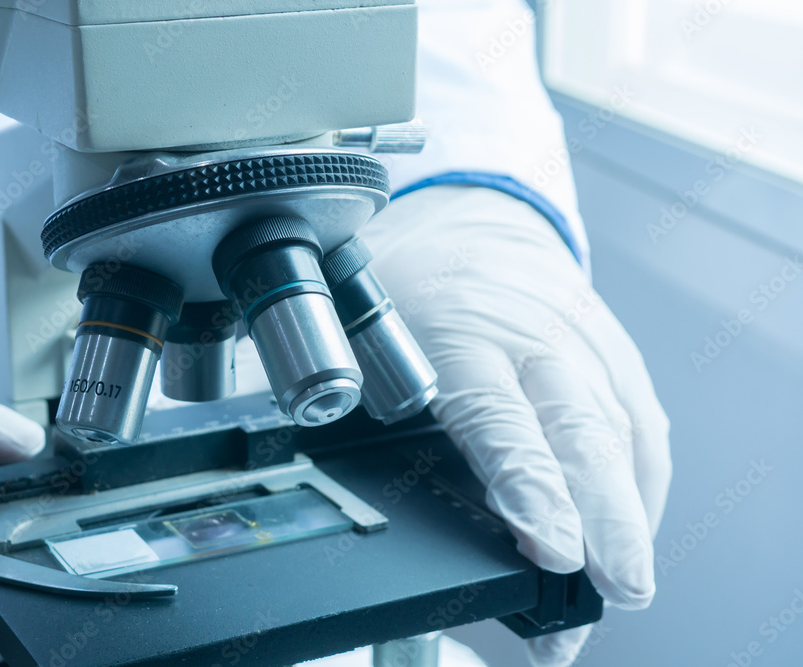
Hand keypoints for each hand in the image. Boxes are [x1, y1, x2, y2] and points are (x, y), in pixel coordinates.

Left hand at [362, 186, 671, 665]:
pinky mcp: (609, 343)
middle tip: (618, 583)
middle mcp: (529, 330)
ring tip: (630, 576)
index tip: (552, 546)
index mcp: (456, 325)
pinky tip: (638, 519)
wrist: (465, 219)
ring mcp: (578, 333)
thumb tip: (355, 482)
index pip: (498, 415)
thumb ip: (364, 397)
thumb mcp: (360, 329)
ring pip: (618, 425)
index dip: (530, 484)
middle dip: (603, 514)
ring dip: (629, 507)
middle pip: (578, 428)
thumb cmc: (408, 279)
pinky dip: (643, 471)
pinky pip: (638, 410)